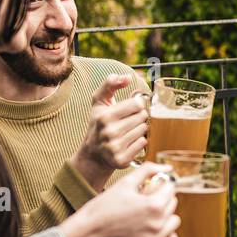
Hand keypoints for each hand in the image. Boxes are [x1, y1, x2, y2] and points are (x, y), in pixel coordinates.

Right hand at [58, 162, 180, 236]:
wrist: (88, 231)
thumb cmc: (104, 206)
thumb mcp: (125, 182)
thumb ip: (148, 170)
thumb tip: (168, 168)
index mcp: (154, 205)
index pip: (170, 187)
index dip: (158, 183)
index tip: (146, 186)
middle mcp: (158, 223)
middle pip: (172, 203)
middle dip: (161, 197)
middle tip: (143, 198)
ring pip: (174, 221)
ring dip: (166, 214)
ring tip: (148, 213)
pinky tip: (160, 230)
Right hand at [70, 74, 148, 190]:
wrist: (93, 154)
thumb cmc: (99, 123)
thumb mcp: (99, 101)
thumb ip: (110, 84)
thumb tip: (127, 77)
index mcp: (104, 116)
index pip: (137, 104)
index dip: (136, 105)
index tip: (130, 109)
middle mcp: (109, 132)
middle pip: (142, 118)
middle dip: (138, 118)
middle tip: (128, 122)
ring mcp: (115, 147)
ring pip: (143, 131)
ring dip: (139, 130)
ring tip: (128, 132)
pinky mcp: (122, 160)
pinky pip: (143, 144)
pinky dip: (139, 142)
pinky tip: (129, 142)